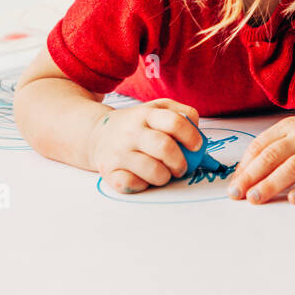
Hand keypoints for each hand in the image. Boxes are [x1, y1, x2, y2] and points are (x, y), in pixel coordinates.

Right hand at [89, 98, 204, 193]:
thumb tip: (197, 128)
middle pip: (165, 147)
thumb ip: (181, 113)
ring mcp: (119, 152)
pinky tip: (143, 178)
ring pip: (153, 171)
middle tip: (181, 168)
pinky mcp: (109, 172)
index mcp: (146, 114)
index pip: (175, 122)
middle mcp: (131, 132)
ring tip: (163, 174)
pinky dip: (143, 185)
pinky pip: (133, 184)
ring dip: (165, 177)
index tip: (196, 146)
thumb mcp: (156, 109)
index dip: (191, 136)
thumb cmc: (136, 125)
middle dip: (180, 163)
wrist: (97, 135)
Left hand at [226, 113, 294, 204]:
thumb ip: (270, 150)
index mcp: (289, 128)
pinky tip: (294, 199)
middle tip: (238, 194)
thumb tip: (242, 175)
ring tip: (256, 198)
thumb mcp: (293, 134)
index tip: (234, 185)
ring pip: (294, 167)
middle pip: (273, 156)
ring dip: (272, 184)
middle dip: (252, 176)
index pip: (261, 146)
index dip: (245, 166)